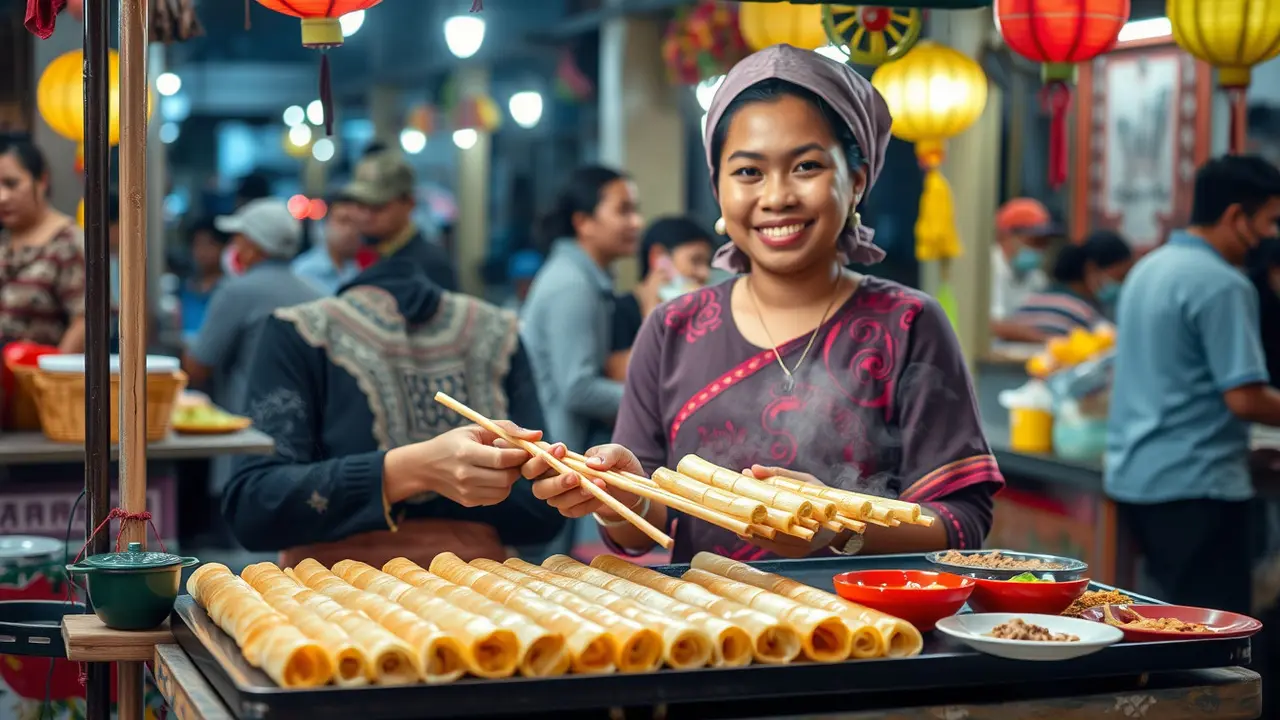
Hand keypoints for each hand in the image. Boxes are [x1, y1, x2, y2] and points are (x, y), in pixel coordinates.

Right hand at [384, 421, 539, 507]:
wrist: (424, 466)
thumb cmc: (453, 442)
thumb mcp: (476, 428)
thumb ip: (507, 429)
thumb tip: (538, 435)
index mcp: (466, 453)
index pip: (502, 458)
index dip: (519, 454)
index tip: (524, 448)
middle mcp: (465, 475)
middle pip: (507, 478)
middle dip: (516, 468)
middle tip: (514, 458)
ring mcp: (466, 492)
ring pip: (505, 490)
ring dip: (510, 478)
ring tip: (501, 466)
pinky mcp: (469, 502)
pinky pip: (496, 498)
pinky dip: (501, 488)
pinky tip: (492, 476)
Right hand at [526, 443, 642, 519]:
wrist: (629, 488)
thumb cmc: (617, 464)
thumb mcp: (618, 453)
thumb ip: (606, 454)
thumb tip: (591, 464)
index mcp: (555, 458)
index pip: (536, 458)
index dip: (541, 456)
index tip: (561, 450)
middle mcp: (552, 479)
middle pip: (538, 487)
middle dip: (555, 482)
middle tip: (575, 476)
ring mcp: (561, 496)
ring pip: (554, 500)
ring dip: (574, 494)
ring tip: (596, 484)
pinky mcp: (571, 509)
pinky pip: (571, 510)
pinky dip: (585, 504)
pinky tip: (599, 496)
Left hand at [739, 465, 832, 558]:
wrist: (839, 523)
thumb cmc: (821, 497)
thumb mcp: (805, 481)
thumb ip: (779, 473)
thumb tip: (752, 468)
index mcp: (812, 515)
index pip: (780, 510)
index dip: (760, 502)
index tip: (743, 492)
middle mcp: (806, 536)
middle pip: (771, 528)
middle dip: (751, 516)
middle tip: (733, 506)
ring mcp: (799, 548)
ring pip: (768, 541)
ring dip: (749, 528)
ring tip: (734, 516)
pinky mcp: (792, 554)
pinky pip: (769, 547)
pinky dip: (755, 537)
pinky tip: (743, 528)